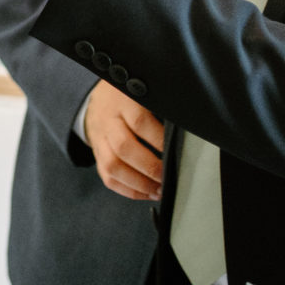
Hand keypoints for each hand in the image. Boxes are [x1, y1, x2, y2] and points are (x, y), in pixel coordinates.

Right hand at [86, 80, 164, 201]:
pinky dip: (128, 190)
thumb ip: (161, 107)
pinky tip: (146, 193)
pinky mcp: (98, 154)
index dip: (158, 139)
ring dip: (138, 183)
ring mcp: (100, 139)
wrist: (101, 96)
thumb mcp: (145, 91)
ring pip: (112, 166)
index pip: (139, 122)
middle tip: (168, 176)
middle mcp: (108, 120)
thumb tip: (187, 128)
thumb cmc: (130, 95)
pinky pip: (108, 178)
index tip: (175, 150)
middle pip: (124, 148)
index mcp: (123, 101)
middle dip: (149, 167)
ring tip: (159, 190)